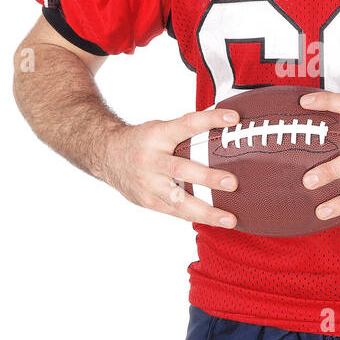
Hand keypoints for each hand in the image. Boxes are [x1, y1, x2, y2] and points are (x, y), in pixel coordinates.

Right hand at [101, 108, 241, 226]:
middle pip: (181, 169)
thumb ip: (187, 132)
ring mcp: (148, 183)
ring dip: (206, 211)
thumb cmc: (143, 141)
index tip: (232, 118)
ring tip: (229, 219)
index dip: (210, 119)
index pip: (187, 124)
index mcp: (158, 135)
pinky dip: (197, 217)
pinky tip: (216, 221)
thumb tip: (226, 128)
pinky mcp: (148, 201)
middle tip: (232, 182)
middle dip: (208, 178)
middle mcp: (151, 159)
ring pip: (179, 200)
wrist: (106, 155)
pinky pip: (176, 212)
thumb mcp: (160, 129)